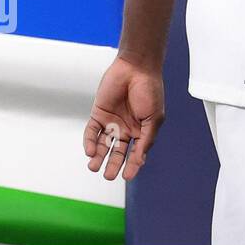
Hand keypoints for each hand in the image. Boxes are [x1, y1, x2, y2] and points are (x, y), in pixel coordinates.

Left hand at [83, 55, 164, 181]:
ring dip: (98, 157)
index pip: (135, 152)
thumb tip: (140, 160)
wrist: (136, 68)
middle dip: (113, 165)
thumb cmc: (150, 90)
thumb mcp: (154, 118)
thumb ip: (146, 140)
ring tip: (94, 167)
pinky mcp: (99, 113)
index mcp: (141, 130)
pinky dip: (90, 142)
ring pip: (103, 145)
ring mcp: (111, 121)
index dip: (132, 165)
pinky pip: (91, 131)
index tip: (128, 176)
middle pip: (118, 152)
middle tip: (109, 176)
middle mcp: (125, 128)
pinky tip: (90, 151)